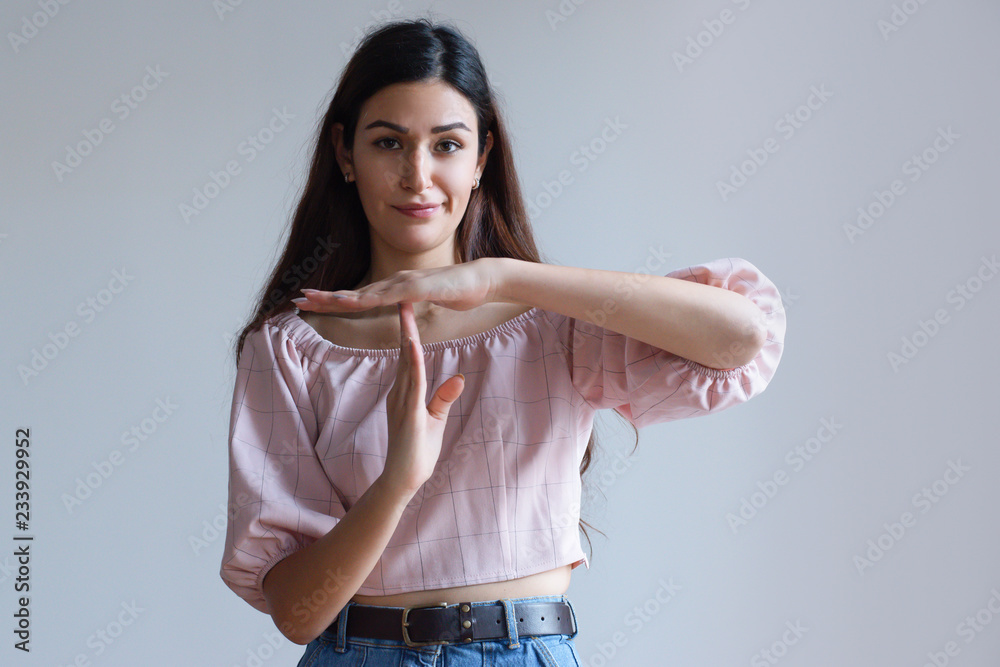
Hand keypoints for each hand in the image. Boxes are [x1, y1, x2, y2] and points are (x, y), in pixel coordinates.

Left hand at [292, 258, 505, 312]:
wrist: (481, 281)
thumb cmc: (457, 291)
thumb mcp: (427, 302)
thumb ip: (411, 305)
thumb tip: (402, 308)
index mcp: (395, 287)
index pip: (359, 296)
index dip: (333, 299)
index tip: (311, 302)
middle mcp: (394, 282)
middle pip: (353, 292)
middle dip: (324, 296)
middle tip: (296, 299)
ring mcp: (403, 283)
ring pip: (363, 293)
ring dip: (337, 297)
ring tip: (313, 299)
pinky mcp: (415, 288)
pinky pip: (386, 296)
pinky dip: (366, 299)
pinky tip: (350, 301)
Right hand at [380, 301, 465, 494]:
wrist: (403, 480)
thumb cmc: (417, 451)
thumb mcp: (436, 419)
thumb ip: (443, 398)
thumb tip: (457, 378)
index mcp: (404, 392)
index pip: (407, 356)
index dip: (409, 331)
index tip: (411, 308)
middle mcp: (399, 393)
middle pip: (403, 353)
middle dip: (404, 325)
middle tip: (404, 295)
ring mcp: (402, 404)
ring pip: (405, 364)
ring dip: (407, 337)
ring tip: (407, 312)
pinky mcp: (409, 416)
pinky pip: (412, 386)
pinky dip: (414, 365)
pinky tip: (415, 347)